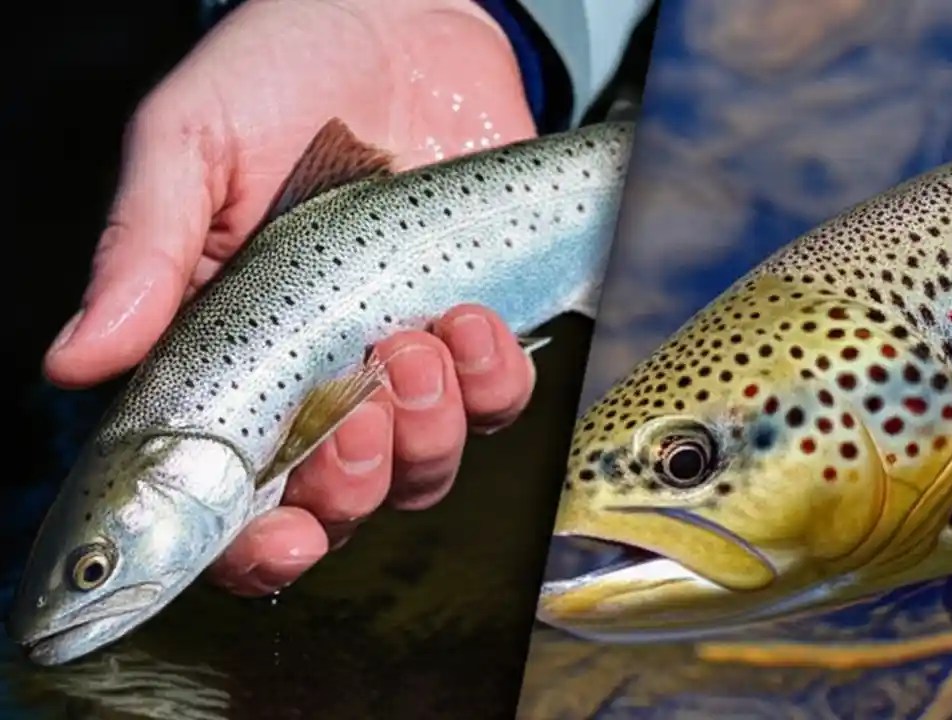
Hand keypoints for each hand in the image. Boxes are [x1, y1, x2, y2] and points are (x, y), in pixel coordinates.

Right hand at [42, 0, 537, 595]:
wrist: (395, 20)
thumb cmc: (275, 75)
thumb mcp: (186, 147)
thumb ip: (141, 254)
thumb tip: (74, 361)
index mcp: (228, 358)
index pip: (234, 497)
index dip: (255, 548)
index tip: (285, 543)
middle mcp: (316, 380)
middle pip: (341, 506)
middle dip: (355, 485)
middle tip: (359, 410)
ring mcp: (402, 360)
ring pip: (426, 469)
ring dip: (427, 428)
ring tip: (416, 336)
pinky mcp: (478, 328)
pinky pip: (501, 403)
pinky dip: (494, 381)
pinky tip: (471, 318)